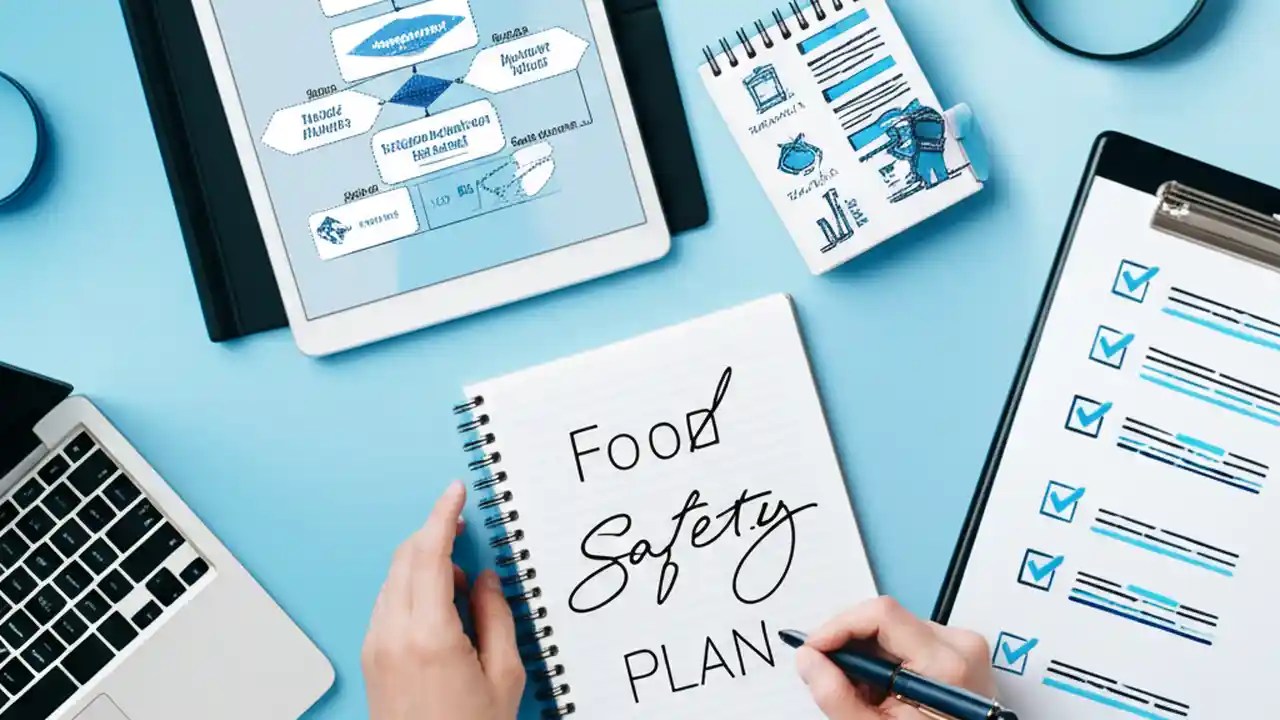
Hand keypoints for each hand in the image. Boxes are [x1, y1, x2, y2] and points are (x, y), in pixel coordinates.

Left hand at [363, 480, 524, 719]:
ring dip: (423, 566)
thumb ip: (496, 617)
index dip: (443, 514)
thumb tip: (484, 580)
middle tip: (465, 538)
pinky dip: (412, 590)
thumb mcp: (504, 676)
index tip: (455, 491)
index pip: (428, 553)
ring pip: (394, 579)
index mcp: (430, 634)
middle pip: (405, 558)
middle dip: (434, 537)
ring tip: (460, 593)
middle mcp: (393, 634)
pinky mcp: (370, 657)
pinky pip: (388, 603)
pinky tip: (439, 611)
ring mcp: (376, 645)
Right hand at [796, 597, 995, 719]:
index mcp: (944, 664)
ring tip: (864, 693)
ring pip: (894, 629)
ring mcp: (963, 646)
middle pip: (885, 620)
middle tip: (832, 678)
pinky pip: (910, 639)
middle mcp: (960, 645)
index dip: (839, 626)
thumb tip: (808, 658)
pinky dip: (887, 660)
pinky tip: (884, 688)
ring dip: (867, 655)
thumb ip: (837, 695)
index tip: (814, 647)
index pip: (881, 613)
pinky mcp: (961, 651)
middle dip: (850, 645)